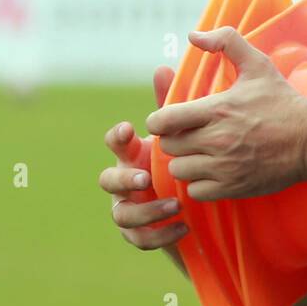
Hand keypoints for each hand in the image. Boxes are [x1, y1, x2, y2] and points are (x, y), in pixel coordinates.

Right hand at [100, 66, 188, 251]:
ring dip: (146, 210)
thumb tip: (163, 67)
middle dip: (124, 179)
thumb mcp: (182, 134)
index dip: (116, 136)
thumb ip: (172, 106)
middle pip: (108, 181)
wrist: (199, 201)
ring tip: (175, 206)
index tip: (129, 128)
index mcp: (133, 154)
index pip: (115, 142)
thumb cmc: (184, 159)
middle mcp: (126, 181)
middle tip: (146, 177)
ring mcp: (129, 208)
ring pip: (121, 214)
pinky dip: (159, 235)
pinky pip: (140, 239)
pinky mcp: (141, 234)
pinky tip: (183, 226)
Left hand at [144, 27, 306, 200]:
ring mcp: (225, 167)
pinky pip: (195, 191)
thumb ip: (226, 41)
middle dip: (174, 139)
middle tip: (189, 135)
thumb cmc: (283, 101)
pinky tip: (210, 172)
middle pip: (169, 146)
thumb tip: (193, 36)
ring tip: (199, 154)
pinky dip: (198, 183)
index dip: (160, 120)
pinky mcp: (233, 187)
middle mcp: (217, 140)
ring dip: (185, 162)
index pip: (164, 120)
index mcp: (218, 109)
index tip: (169, 120)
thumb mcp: (258, 64)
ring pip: (178, 170)